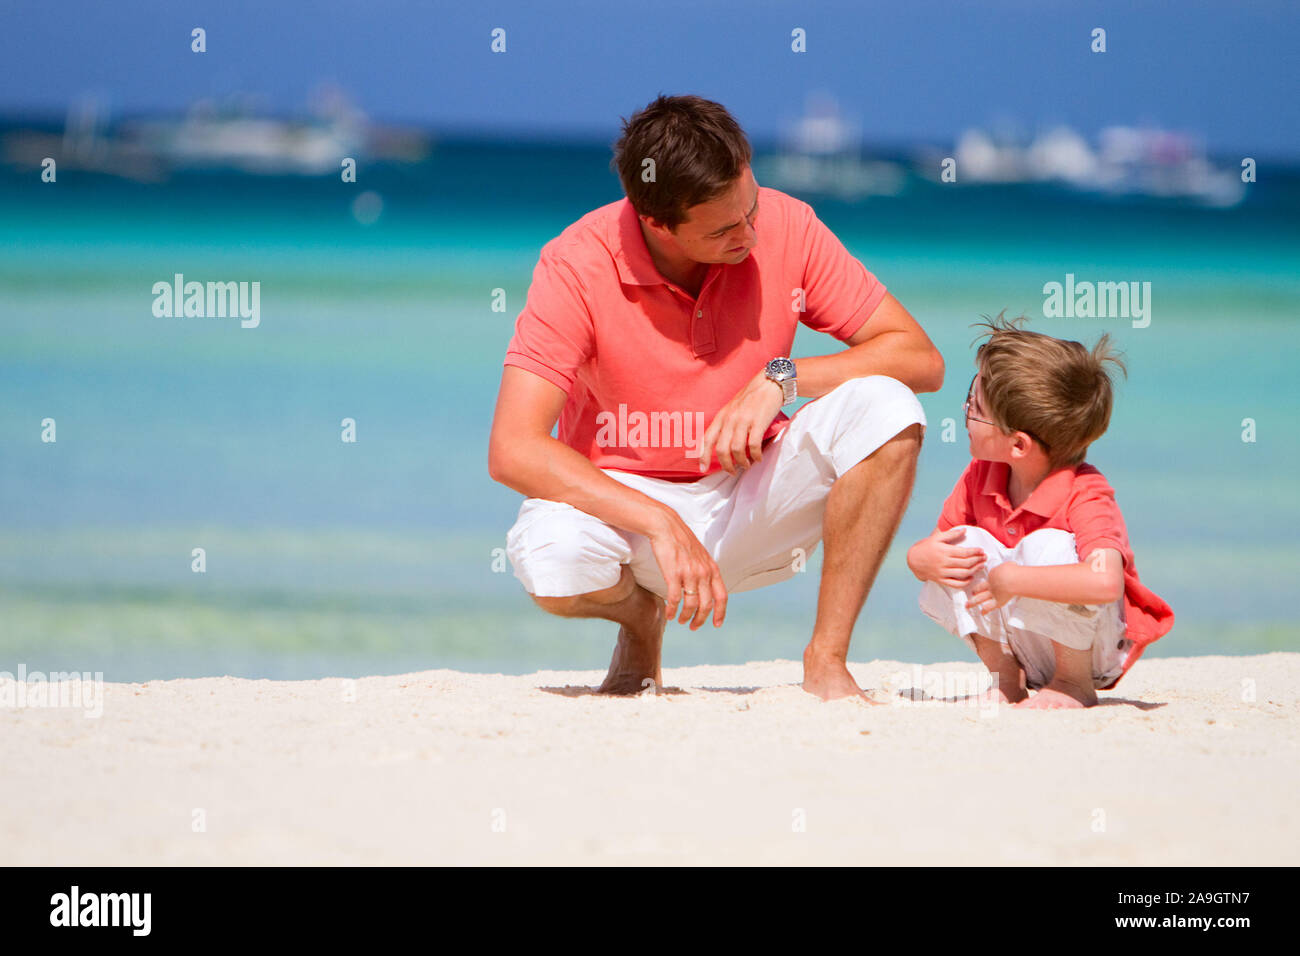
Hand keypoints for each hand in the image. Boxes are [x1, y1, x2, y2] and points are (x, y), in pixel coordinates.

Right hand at [647, 507, 727, 628]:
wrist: (666, 527)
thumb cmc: (681, 541)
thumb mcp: (701, 556)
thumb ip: (705, 572)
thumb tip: (704, 590)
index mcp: (712, 569)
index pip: (722, 596)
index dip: (721, 613)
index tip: (717, 624)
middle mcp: (703, 573)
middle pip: (707, 604)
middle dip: (701, 619)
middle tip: (694, 627)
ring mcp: (689, 574)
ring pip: (691, 604)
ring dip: (686, 616)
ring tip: (680, 620)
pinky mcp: (673, 574)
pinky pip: (674, 599)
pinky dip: (672, 610)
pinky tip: (669, 614)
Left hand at [696, 371, 783, 473]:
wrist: (770, 382)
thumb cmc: (753, 397)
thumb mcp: (733, 408)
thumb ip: (726, 423)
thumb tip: (722, 444)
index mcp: (722, 416)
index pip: (707, 439)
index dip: (702, 455)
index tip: (702, 468)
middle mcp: (730, 419)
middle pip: (721, 449)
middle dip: (726, 465)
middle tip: (732, 471)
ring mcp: (744, 420)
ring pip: (736, 449)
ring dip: (741, 462)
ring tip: (747, 465)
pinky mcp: (758, 421)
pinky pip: (754, 445)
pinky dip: (755, 455)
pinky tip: (758, 458)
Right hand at [907, 527, 985, 587]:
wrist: (913, 560)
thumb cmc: (926, 547)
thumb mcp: (937, 538)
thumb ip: (951, 534)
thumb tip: (964, 530)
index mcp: (944, 551)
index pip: (964, 553)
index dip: (975, 552)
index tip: (982, 550)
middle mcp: (944, 563)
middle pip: (966, 563)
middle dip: (978, 560)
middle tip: (984, 558)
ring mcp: (942, 573)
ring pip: (963, 574)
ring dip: (975, 570)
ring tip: (981, 566)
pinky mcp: (941, 580)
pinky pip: (955, 584)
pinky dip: (965, 582)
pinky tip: (971, 578)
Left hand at [967, 561, 1017, 614]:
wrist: (1012, 579)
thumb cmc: (1012, 571)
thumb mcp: (1008, 565)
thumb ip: (1007, 567)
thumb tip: (1011, 565)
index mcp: (993, 574)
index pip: (989, 577)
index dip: (988, 580)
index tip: (987, 581)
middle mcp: (990, 585)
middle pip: (979, 588)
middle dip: (975, 590)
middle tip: (971, 592)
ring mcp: (992, 594)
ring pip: (979, 598)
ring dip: (973, 602)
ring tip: (968, 605)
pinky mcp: (997, 601)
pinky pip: (989, 607)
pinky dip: (985, 610)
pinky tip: (982, 613)